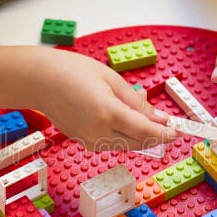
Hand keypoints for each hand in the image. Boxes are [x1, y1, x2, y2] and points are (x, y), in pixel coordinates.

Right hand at [31, 49, 177, 149]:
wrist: (38, 80)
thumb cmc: (72, 71)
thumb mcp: (111, 79)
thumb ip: (136, 102)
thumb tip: (157, 117)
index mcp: (109, 113)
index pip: (146, 131)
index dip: (165, 134)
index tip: (178, 131)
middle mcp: (99, 132)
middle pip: (138, 143)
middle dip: (155, 136)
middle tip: (168, 125)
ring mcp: (89, 140)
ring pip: (125, 145)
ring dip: (139, 136)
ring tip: (144, 117)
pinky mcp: (82, 142)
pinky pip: (110, 142)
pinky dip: (122, 135)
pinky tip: (121, 119)